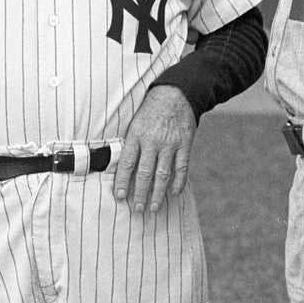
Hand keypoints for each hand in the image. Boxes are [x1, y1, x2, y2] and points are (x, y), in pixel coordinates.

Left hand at [114, 86, 196, 212]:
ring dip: (158, 193)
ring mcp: (170, 144)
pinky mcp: (184, 144)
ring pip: (163, 174)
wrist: (176, 93)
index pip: (126, 163)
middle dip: (140, 193)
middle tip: (138, 209)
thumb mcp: (135, 122)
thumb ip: (132, 144)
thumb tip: (123, 167)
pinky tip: (175, 193)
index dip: (122, 181)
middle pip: (145, 173)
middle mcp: (153, 141)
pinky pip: (182, 167)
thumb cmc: (151, 110)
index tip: (119, 196)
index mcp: (137, 135)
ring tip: (154, 207)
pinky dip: (179, 182)